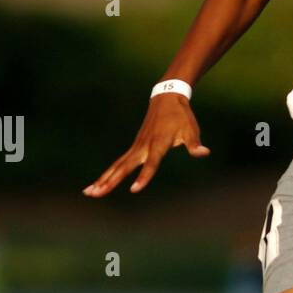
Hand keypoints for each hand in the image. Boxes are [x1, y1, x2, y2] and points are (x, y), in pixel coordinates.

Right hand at [82, 93, 209, 196]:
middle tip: (96, 194)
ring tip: (88, 193)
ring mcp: (136, 147)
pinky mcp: (134, 148)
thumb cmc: (181, 116)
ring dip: (103, 179)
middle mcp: (143, 146)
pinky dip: (108, 174)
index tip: (134, 190)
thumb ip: (195, 144)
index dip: (144, 177)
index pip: (151, 164)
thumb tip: (204, 152)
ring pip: (117, 166)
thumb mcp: (191, 129)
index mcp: (158, 143)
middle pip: (124, 167)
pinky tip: (99, 184)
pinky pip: (119, 163)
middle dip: (110, 181)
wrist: (166, 98)